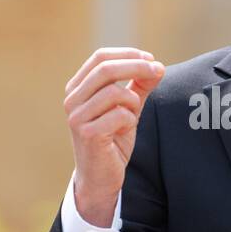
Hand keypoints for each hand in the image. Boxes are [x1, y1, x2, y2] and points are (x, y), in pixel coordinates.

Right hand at [64, 47, 164, 226]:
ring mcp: (76, 116)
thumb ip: (139, 86)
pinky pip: (119, 115)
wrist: (101, 177)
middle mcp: (72, 99)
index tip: (151, 60)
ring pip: (114, 92)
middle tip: (158, 70)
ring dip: (133, 101)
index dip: (128, 54)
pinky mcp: (87, 133)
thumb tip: (157, 66)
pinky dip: (129, 120)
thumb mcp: (128, 108)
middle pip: (106, 68)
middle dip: (137, 67)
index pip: (100, 57)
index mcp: (77, 88)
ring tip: (132, 116)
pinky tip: (124, 131)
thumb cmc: (113, 140)